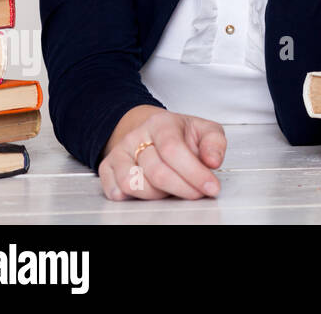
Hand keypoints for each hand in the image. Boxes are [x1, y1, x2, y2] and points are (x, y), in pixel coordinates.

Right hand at [98, 105, 226, 200]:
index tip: (210, 187)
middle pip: (156, 172)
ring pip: (134, 184)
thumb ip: (214, 143)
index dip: (194, 173)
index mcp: (161, 123)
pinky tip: (150, 190)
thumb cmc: (180, 134)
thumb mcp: (204, 131)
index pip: (173, 150)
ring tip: (171, 187)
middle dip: (182, 188)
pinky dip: (133, 197)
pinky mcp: (106, 167)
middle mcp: (136, 136)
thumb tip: (213, 161)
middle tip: (197, 192)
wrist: (151, 132)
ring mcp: (119, 152)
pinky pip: (114, 191)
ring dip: (158, 194)